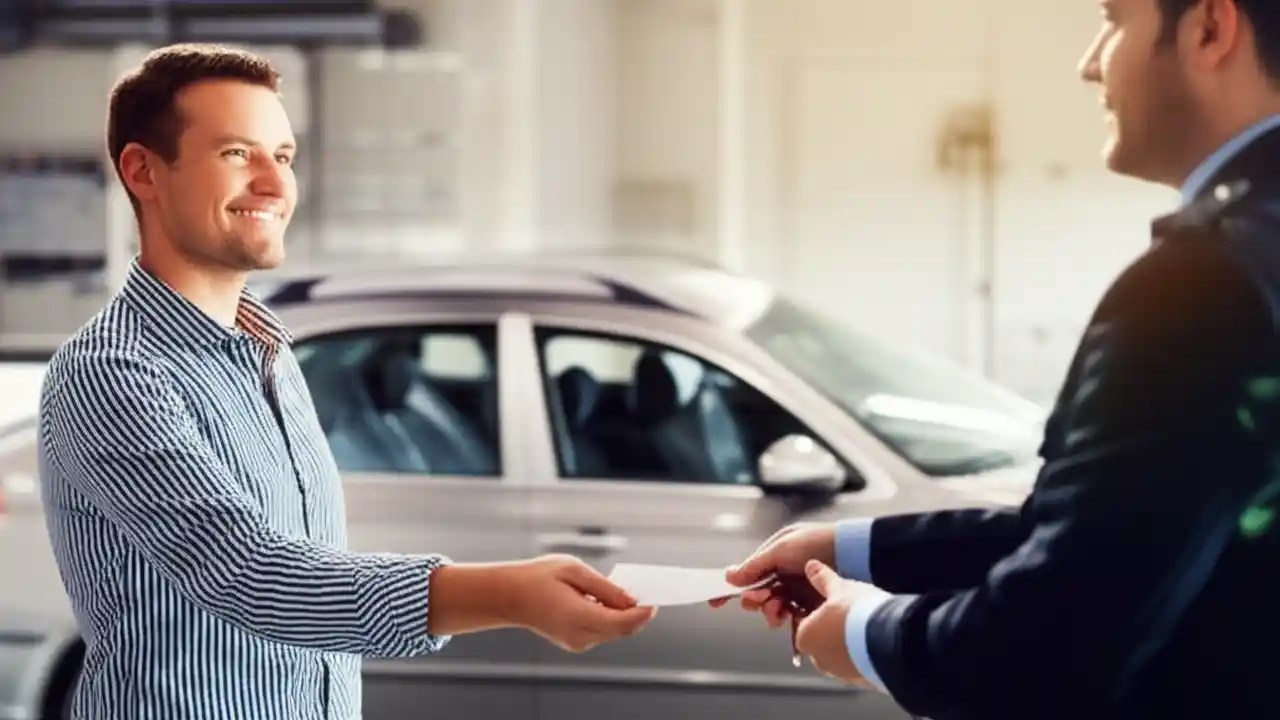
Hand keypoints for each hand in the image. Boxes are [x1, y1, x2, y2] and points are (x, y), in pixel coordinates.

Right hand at [507, 554, 657, 652]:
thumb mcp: (574, 570)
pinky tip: (600, 601)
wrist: (509, 596)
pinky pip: (602, 632)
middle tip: (642, 592)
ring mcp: (576, 643)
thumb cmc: (539, 577)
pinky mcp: (574, 643)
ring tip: (615, 592)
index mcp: (579, 616)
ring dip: (621, 615)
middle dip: (636, 613)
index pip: (623, 622)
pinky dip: (609, 618)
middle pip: (623, 630)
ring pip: (614, 632)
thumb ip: (605, 587)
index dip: (643, 613)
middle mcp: (579, 636)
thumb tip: (631, 600)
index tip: (654, 600)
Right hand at [709, 522, 834, 627]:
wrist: (855, 554)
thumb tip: (729, 576)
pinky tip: (786, 616)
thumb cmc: (818, 543)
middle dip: (754, 600)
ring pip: (773, 607)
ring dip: (769, 610)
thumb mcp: (781, 548)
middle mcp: (785, 572)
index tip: (716, 602)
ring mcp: (798, 589)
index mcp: (775, 555)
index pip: (748, 573)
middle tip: (759, 601)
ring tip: (775, 609)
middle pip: (758, 594)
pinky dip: (784, 618)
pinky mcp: (811, 603)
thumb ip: (755, 565)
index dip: (732, 588)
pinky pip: (791, 616)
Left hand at [795, 559, 878, 685]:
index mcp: (805, 637)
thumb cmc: (858, 612)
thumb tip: (811, 567)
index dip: (820, 612)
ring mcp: (841, 672)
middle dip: (835, 630)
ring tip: (868, 627)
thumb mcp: (839, 588)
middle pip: (823, 641)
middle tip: (852, 615)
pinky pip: (860, 666)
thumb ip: (822, 579)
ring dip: (851, 644)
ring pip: (842, 655)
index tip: (833, 605)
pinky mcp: (862, 680)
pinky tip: (876, 642)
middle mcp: (819, 659)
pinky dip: (865, 656)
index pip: (806, 623)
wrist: (889, 638)